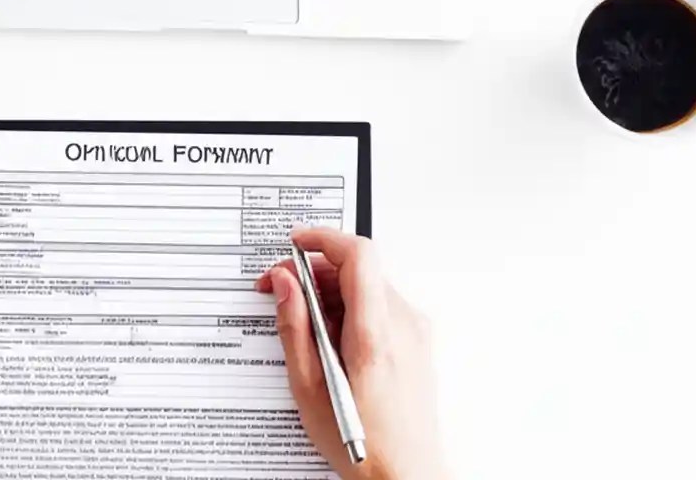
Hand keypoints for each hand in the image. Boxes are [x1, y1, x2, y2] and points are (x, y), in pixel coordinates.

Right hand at [256, 228, 448, 479]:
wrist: (404, 475)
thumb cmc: (362, 443)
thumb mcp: (309, 387)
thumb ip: (294, 328)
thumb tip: (286, 284)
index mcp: (376, 334)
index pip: (358, 256)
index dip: (322, 239)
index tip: (294, 243)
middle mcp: (403, 325)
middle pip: (359, 269)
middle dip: (315, 272)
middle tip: (280, 291)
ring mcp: (414, 333)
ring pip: (368, 287)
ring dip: (331, 293)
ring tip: (304, 328)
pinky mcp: (415, 343)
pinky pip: (379, 307)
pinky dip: (350, 309)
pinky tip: (329, 341)